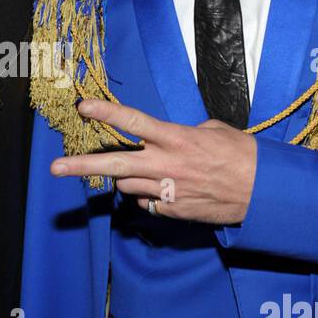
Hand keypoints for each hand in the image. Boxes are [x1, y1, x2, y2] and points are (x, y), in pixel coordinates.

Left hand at [50, 98, 256, 225]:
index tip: (83, 106)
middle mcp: (167, 164)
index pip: (133, 122)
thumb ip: (185, 132)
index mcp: (176, 138)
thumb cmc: (242, 156)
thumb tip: (170, 137)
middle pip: (114, 164)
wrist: (263, 192)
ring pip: (126, 185)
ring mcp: (168, 190)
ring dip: (125, 178)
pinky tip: (161, 190)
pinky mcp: (172, 210)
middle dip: (81, 166)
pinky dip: (146, 195)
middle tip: (54, 168)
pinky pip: (145, 202)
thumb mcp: (214, 131)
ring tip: (141, 172)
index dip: (106, 112)